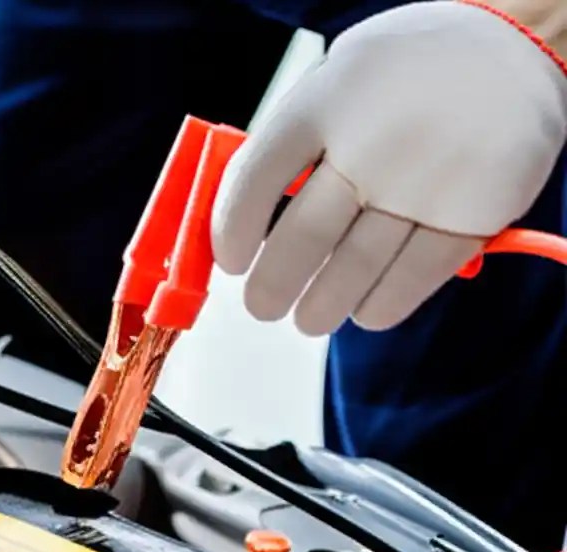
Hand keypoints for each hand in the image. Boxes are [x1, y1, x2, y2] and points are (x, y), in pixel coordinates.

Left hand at [212, 1, 566, 335]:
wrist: (511, 44)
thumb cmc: (402, 75)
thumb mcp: (337, 79)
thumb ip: (295, 140)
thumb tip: (242, 216)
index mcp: (324, 103)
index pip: (254, 182)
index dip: (231, 232)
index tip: (231, 261)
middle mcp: (371, 143)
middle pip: (302, 237)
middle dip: (272, 286)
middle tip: (263, 305)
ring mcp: (424, 180)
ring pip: (355, 267)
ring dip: (322, 306)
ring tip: (308, 319)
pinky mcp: (474, 211)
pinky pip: (415, 276)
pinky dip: (382, 304)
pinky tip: (365, 310)